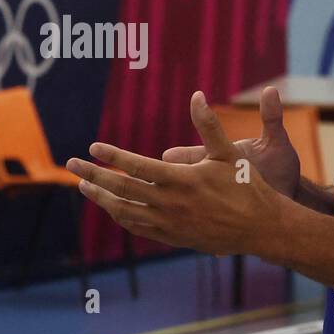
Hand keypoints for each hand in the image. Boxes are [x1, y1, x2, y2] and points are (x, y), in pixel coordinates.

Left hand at [67, 91, 282, 256]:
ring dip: (101, 198)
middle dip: (93, 175)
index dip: (112, 156)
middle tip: (71, 165)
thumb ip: (208, 124)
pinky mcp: (173, 238)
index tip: (93, 147)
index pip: (136, 167)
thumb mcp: (229, 152)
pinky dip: (121, 216)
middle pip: (121, 189)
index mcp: (181, 180)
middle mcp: (170, 204)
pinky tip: (112, 208)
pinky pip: (138, 228)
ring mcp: (169, 224)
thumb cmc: (247, 187)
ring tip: (85, 186)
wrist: (261, 229)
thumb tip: (197, 95)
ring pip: (124, 212)